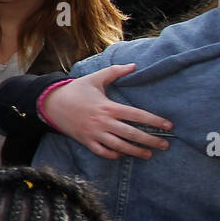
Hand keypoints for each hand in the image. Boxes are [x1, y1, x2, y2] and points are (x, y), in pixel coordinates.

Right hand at [43, 64, 172, 159]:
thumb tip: (134, 65)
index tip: (168, 126)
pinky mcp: (86, 141)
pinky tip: (122, 154)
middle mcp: (104, 122)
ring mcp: (95, 134)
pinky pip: (103, 152)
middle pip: (132, 134)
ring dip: (136, 152)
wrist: (51, 103)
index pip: (137, 115)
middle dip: (151, 141)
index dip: (155, 121)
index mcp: (109, 107)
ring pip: (120, 146)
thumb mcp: (95, 78)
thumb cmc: (75, 90)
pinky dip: (113, 155)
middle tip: (165, 146)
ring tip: (149, 154)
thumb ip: (115, 72)